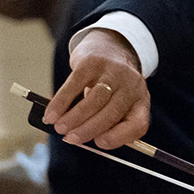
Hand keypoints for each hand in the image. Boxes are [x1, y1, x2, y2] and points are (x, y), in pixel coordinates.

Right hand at [43, 29, 150, 149]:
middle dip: (89, 129)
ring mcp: (114, 73)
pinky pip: (75, 84)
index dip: (119, 137)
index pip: (138, 125)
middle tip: (70, 138)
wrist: (108, 49)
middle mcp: (132, 87)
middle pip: (112, 113)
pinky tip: (52, 114)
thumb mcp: (117, 105)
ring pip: (94, 100)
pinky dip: (61, 102)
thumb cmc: (110, 88)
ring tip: (59, 128)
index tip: (98, 143)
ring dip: (74, 117)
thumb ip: (105, 124)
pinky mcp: (93, 63)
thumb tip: (78, 139)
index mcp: (141, 103)